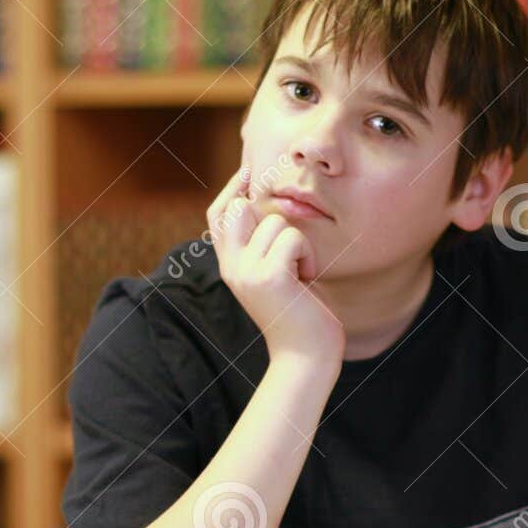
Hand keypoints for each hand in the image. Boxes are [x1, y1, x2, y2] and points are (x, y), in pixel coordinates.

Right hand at [208, 166, 344, 367]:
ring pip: (276, 222)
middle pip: (241, 208)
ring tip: (301, 272)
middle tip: (290, 245)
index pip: (218, 215)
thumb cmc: (299, 314)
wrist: (306, 356)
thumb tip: (265, 204)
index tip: (248, 170)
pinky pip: (293, 237)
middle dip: (270, 216)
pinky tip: (307, 278)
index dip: (231, 188)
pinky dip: (308, 255)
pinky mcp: (269, 277)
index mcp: (229, 266)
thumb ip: (264, 246)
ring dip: (298, 243)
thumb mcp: (275, 275)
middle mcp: (232, 267)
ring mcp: (247, 272)